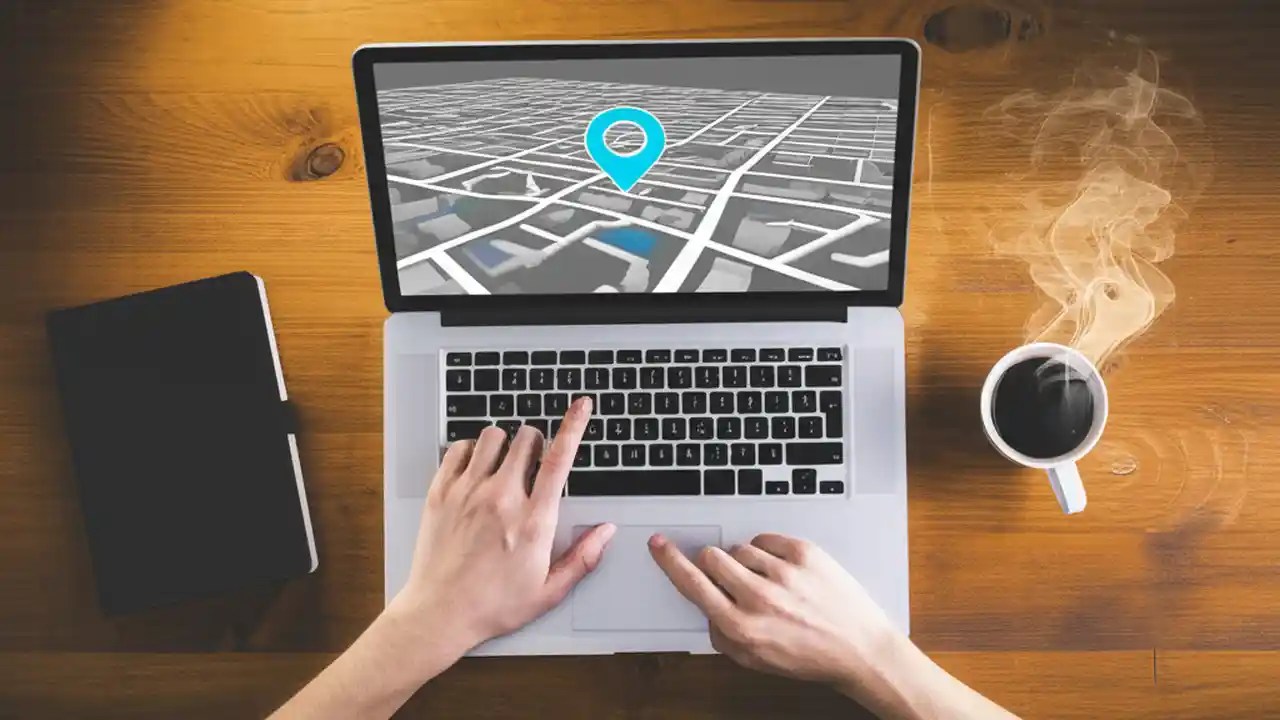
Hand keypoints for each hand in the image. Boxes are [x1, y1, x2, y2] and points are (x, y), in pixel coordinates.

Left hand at [389, 397, 614, 658]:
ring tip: (503, 465)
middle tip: (532, 463)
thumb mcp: (548, 590)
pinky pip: (459, 449)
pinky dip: (471, 451)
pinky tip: (475, 470)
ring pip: (492, 436)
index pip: (559, 460)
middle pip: (526, 439)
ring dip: (504, 443)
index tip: (581, 406)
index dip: (574, 426)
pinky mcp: (441, 493)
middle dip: (535, 443)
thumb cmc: (493, 605)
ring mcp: (467, 492)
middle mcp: (501, 499)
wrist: (439, 614)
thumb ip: (582, 558)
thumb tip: (606, 532)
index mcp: (533, 521)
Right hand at [648, 532, 898, 687]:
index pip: (693, 585)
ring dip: (745, 560)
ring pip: (739, 548)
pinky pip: (766, 538)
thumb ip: (723, 636)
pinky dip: (768, 551)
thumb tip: (706, 606)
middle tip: (730, 576)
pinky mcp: (805, 554)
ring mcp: (784, 573)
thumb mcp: (756, 661)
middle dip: (713, 563)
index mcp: (742, 627)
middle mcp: (760, 599)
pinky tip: (782, 570)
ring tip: (767, 581)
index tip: (659, 545)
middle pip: (712, 557)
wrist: (860, 649)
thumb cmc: (811, 657)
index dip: (670, 561)